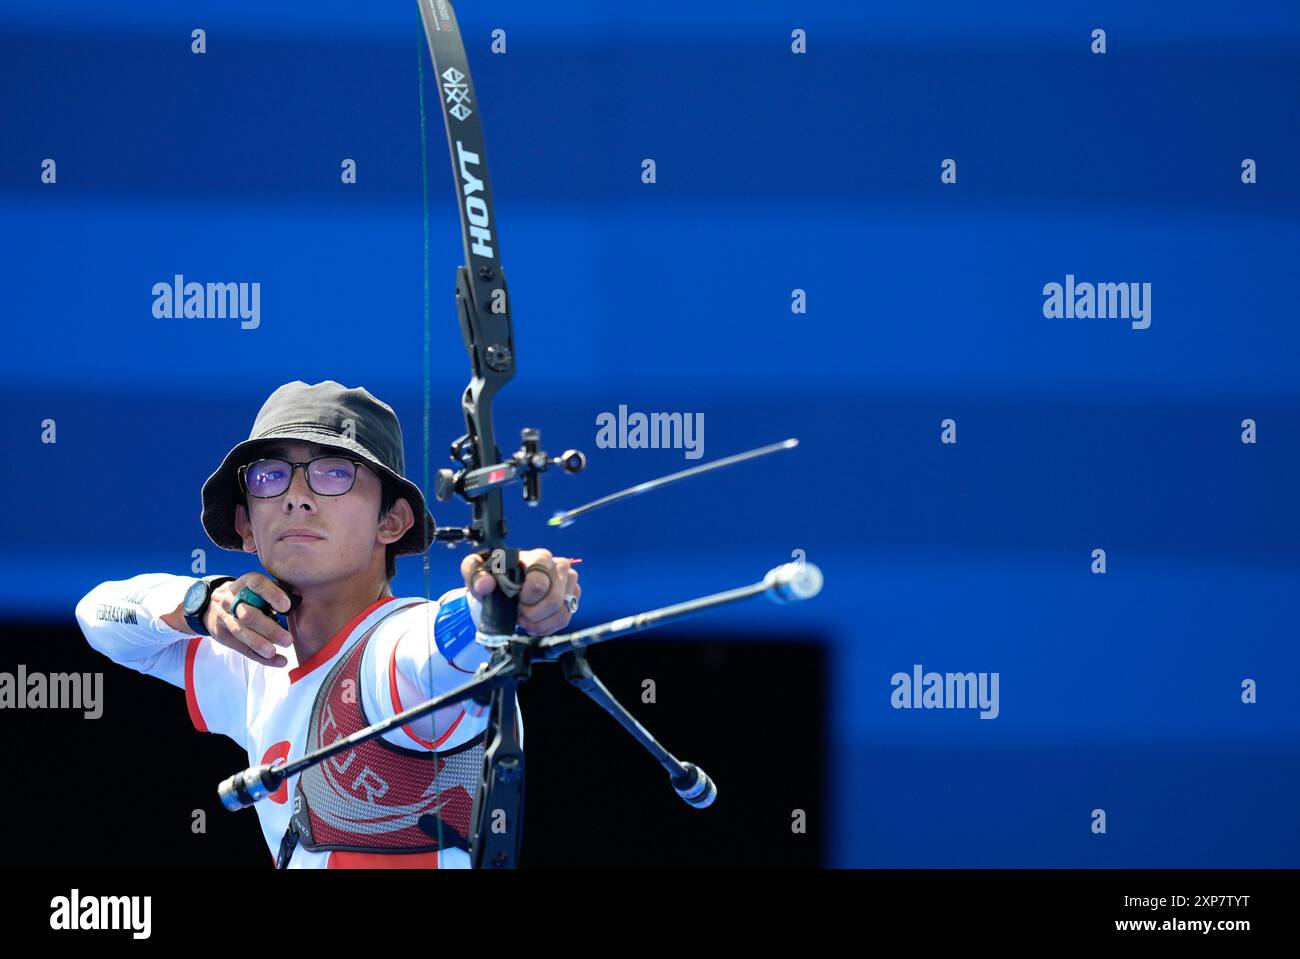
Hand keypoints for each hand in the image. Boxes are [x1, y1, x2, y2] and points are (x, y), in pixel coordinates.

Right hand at [205, 573, 295, 666]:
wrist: (211, 604)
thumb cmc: (246, 595)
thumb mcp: (256, 587)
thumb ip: (274, 592)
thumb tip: (298, 603)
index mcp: (245, 583)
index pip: (257, 584)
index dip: (272, 594)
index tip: (286, 606)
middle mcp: (231, 599)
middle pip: (248, 615)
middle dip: (269, 629)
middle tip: (288, 640)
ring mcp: (224, 618)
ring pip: (241, 632)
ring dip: (260, 644)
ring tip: (275, 652)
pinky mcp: (222, 635)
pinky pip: (242, 648)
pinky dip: (260, 657)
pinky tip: (277, 661)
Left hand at [461, 547, 579, 636]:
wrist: (507, 584)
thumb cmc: (497, 576)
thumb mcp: (479, 571)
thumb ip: (475, 572)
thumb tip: (485, 584)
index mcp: (538, 557)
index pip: (540, 581)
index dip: (527, 598)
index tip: (516, 600)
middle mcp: (558, 566)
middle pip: (554, 600)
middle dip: (532, 613)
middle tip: (519, 612)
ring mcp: (568, 582)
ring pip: (561, 611)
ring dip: (539, 622)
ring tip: (526, 619)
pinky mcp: (572, 597)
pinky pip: (565, 618)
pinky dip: (547, 626)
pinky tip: (535, 623)